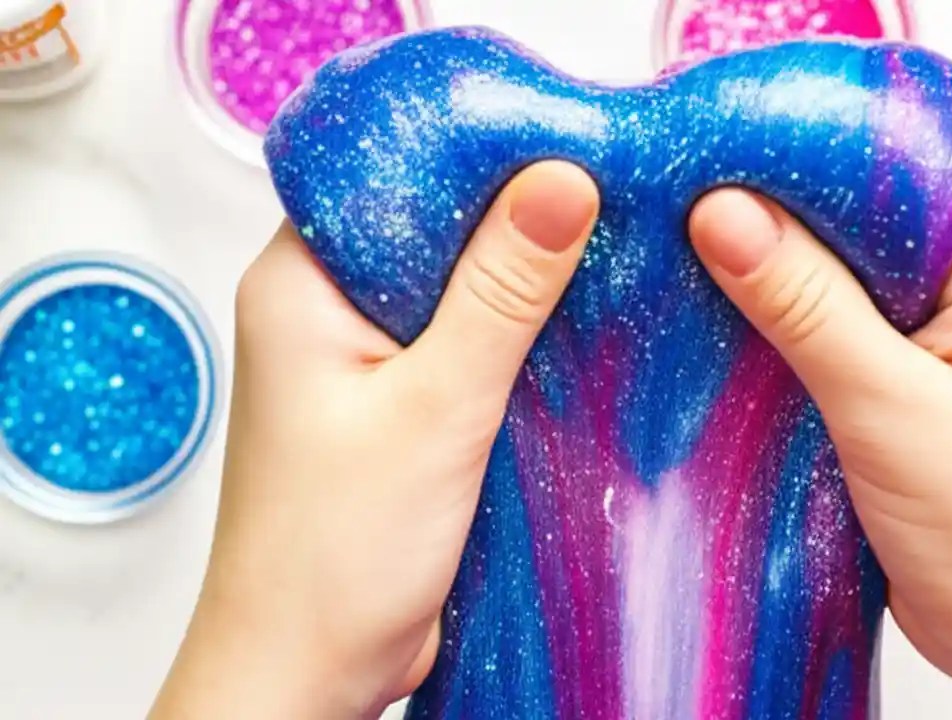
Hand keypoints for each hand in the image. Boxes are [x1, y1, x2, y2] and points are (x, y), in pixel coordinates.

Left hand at [151, 162, 599, 718]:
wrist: (309, 670)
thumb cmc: (332, 555)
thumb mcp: (435, 408)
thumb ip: (500, 295)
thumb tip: (560, 183)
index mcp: (300, 282)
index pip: (394, 174)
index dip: (480, 154)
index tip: (568, 144)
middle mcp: (326, 309)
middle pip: (434, 229)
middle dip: (515, 221)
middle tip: (610, 200)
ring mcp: (364, 360)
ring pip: (457, 291)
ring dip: (523, 287)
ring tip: (611, 257)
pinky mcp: (401, 406)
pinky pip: (466, 347)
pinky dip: (518, 343)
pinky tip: (579, 335)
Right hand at [688, 190, 951, 718]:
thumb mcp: (896, 409)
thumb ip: (809, 309)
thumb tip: (723, 214)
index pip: (890, 165)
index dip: (801, 153)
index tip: (711, 155)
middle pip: (848, 223)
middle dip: (766, 221)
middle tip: (671, 211)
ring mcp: (923, 344)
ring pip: (825, 287)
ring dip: (759, 287)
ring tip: (671, 267)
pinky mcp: (890, 396)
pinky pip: (817, 346)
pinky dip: (767, 344)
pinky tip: (706, 339)